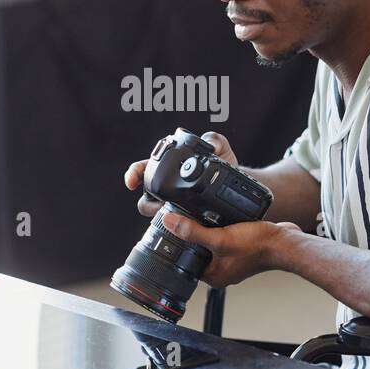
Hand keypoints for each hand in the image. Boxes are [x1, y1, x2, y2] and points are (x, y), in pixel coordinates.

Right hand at [123, 131, 239, 218]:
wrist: (238, 184)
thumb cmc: (224, 164)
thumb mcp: (220, 149)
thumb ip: (214, 141)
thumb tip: (208, 144)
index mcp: (166, 166)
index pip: (142, 170)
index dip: (133, 175)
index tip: (131, 182)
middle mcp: (166, 186)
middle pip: (145, 199)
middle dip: (150, 203)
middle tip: (162, 204)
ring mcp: (173, 205)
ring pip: (156, 215)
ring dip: (162, 216)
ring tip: (175, 213)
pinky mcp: (185, 219)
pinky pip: (174, 227)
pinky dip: (177, 227)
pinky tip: (186, 225)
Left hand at [159, 212, 299, 288]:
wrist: (285, 242)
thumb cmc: (257, 247)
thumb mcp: (219, 238)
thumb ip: (193, 232)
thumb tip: (169, 224)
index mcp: (214, 276)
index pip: (187, 262)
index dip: (178, 246)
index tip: (171, 230)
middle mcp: (222, 270)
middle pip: (198, 252)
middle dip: (193, 236)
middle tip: (186, 219)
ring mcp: (233, 260)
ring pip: (211, 244)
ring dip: (207, 230)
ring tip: (203, 217)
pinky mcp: (242, 249)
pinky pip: (224, 239)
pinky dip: (220, 228)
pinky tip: (220, 217)